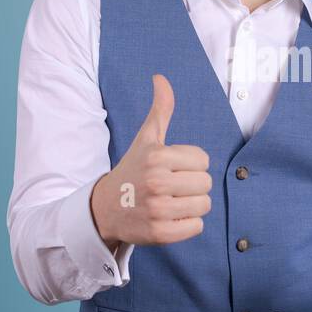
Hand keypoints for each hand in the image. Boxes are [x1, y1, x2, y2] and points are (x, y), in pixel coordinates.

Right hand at [89, 73, 211, 248]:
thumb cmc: (133, 170)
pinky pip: (196, 227)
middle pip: (206, 183)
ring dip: (191, 205)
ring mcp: (158, 209)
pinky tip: (169, 219)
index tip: (171, 169)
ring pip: (204, 205)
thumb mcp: (146, 139)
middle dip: (192, 185)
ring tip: (171, 202)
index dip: (191, 165)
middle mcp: (157, 182)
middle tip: (170, 188)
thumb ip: (160, 110)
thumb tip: (160, 78)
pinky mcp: (160, 233)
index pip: (203, 160)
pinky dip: (187, 225)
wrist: (106, 208)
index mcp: (157, 156)